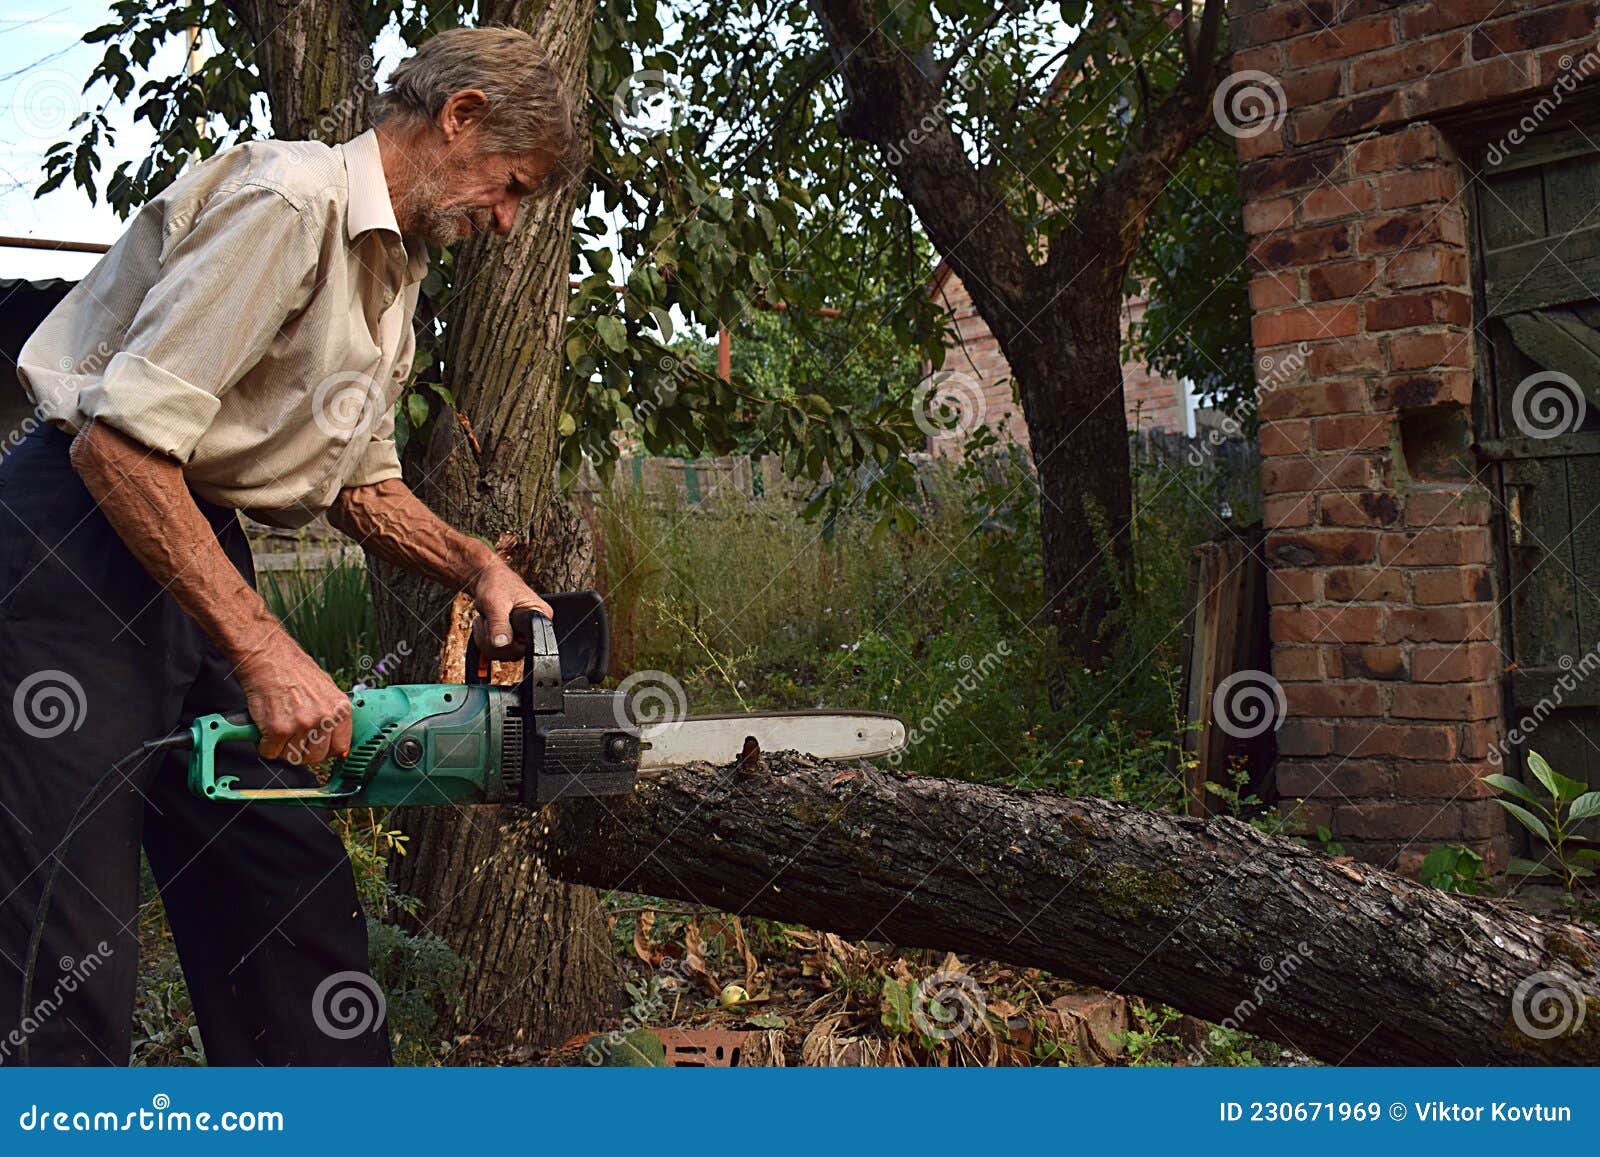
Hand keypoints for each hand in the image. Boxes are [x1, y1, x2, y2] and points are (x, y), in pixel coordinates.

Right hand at [235, 633, 352, 764]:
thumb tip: (336, 739)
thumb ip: (332, 714)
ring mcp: (301, 724)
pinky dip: (264, 744)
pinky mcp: (278, 729)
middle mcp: (324, 718)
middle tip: (293, 738)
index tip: (317, 748)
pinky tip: (266, 727)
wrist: (267, 657)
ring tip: (279, 727)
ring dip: (282, 746)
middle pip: (316, 757)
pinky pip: (270, 751)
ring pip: (292, 756)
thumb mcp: (326, 688)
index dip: (325, 750)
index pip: (340, 747)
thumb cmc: (293, 669)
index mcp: (340, 708)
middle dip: (302, 751)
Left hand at [471, 560, 554, 660]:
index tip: (498, 627)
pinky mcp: (511, 639)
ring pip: (504, 654)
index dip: (512, 641)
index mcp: (541, 616)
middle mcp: (535, 628)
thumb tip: (501, 643)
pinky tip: (485, 626)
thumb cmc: (496, 583)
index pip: (533, 643)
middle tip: (488, 620)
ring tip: (486, 621)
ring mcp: (522, 636)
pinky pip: (498, 652)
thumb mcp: (496, 602)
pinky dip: (485, 642)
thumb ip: (499, 623)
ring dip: (487, 640)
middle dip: (494, 640)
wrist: (486, 579)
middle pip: (516, 652)